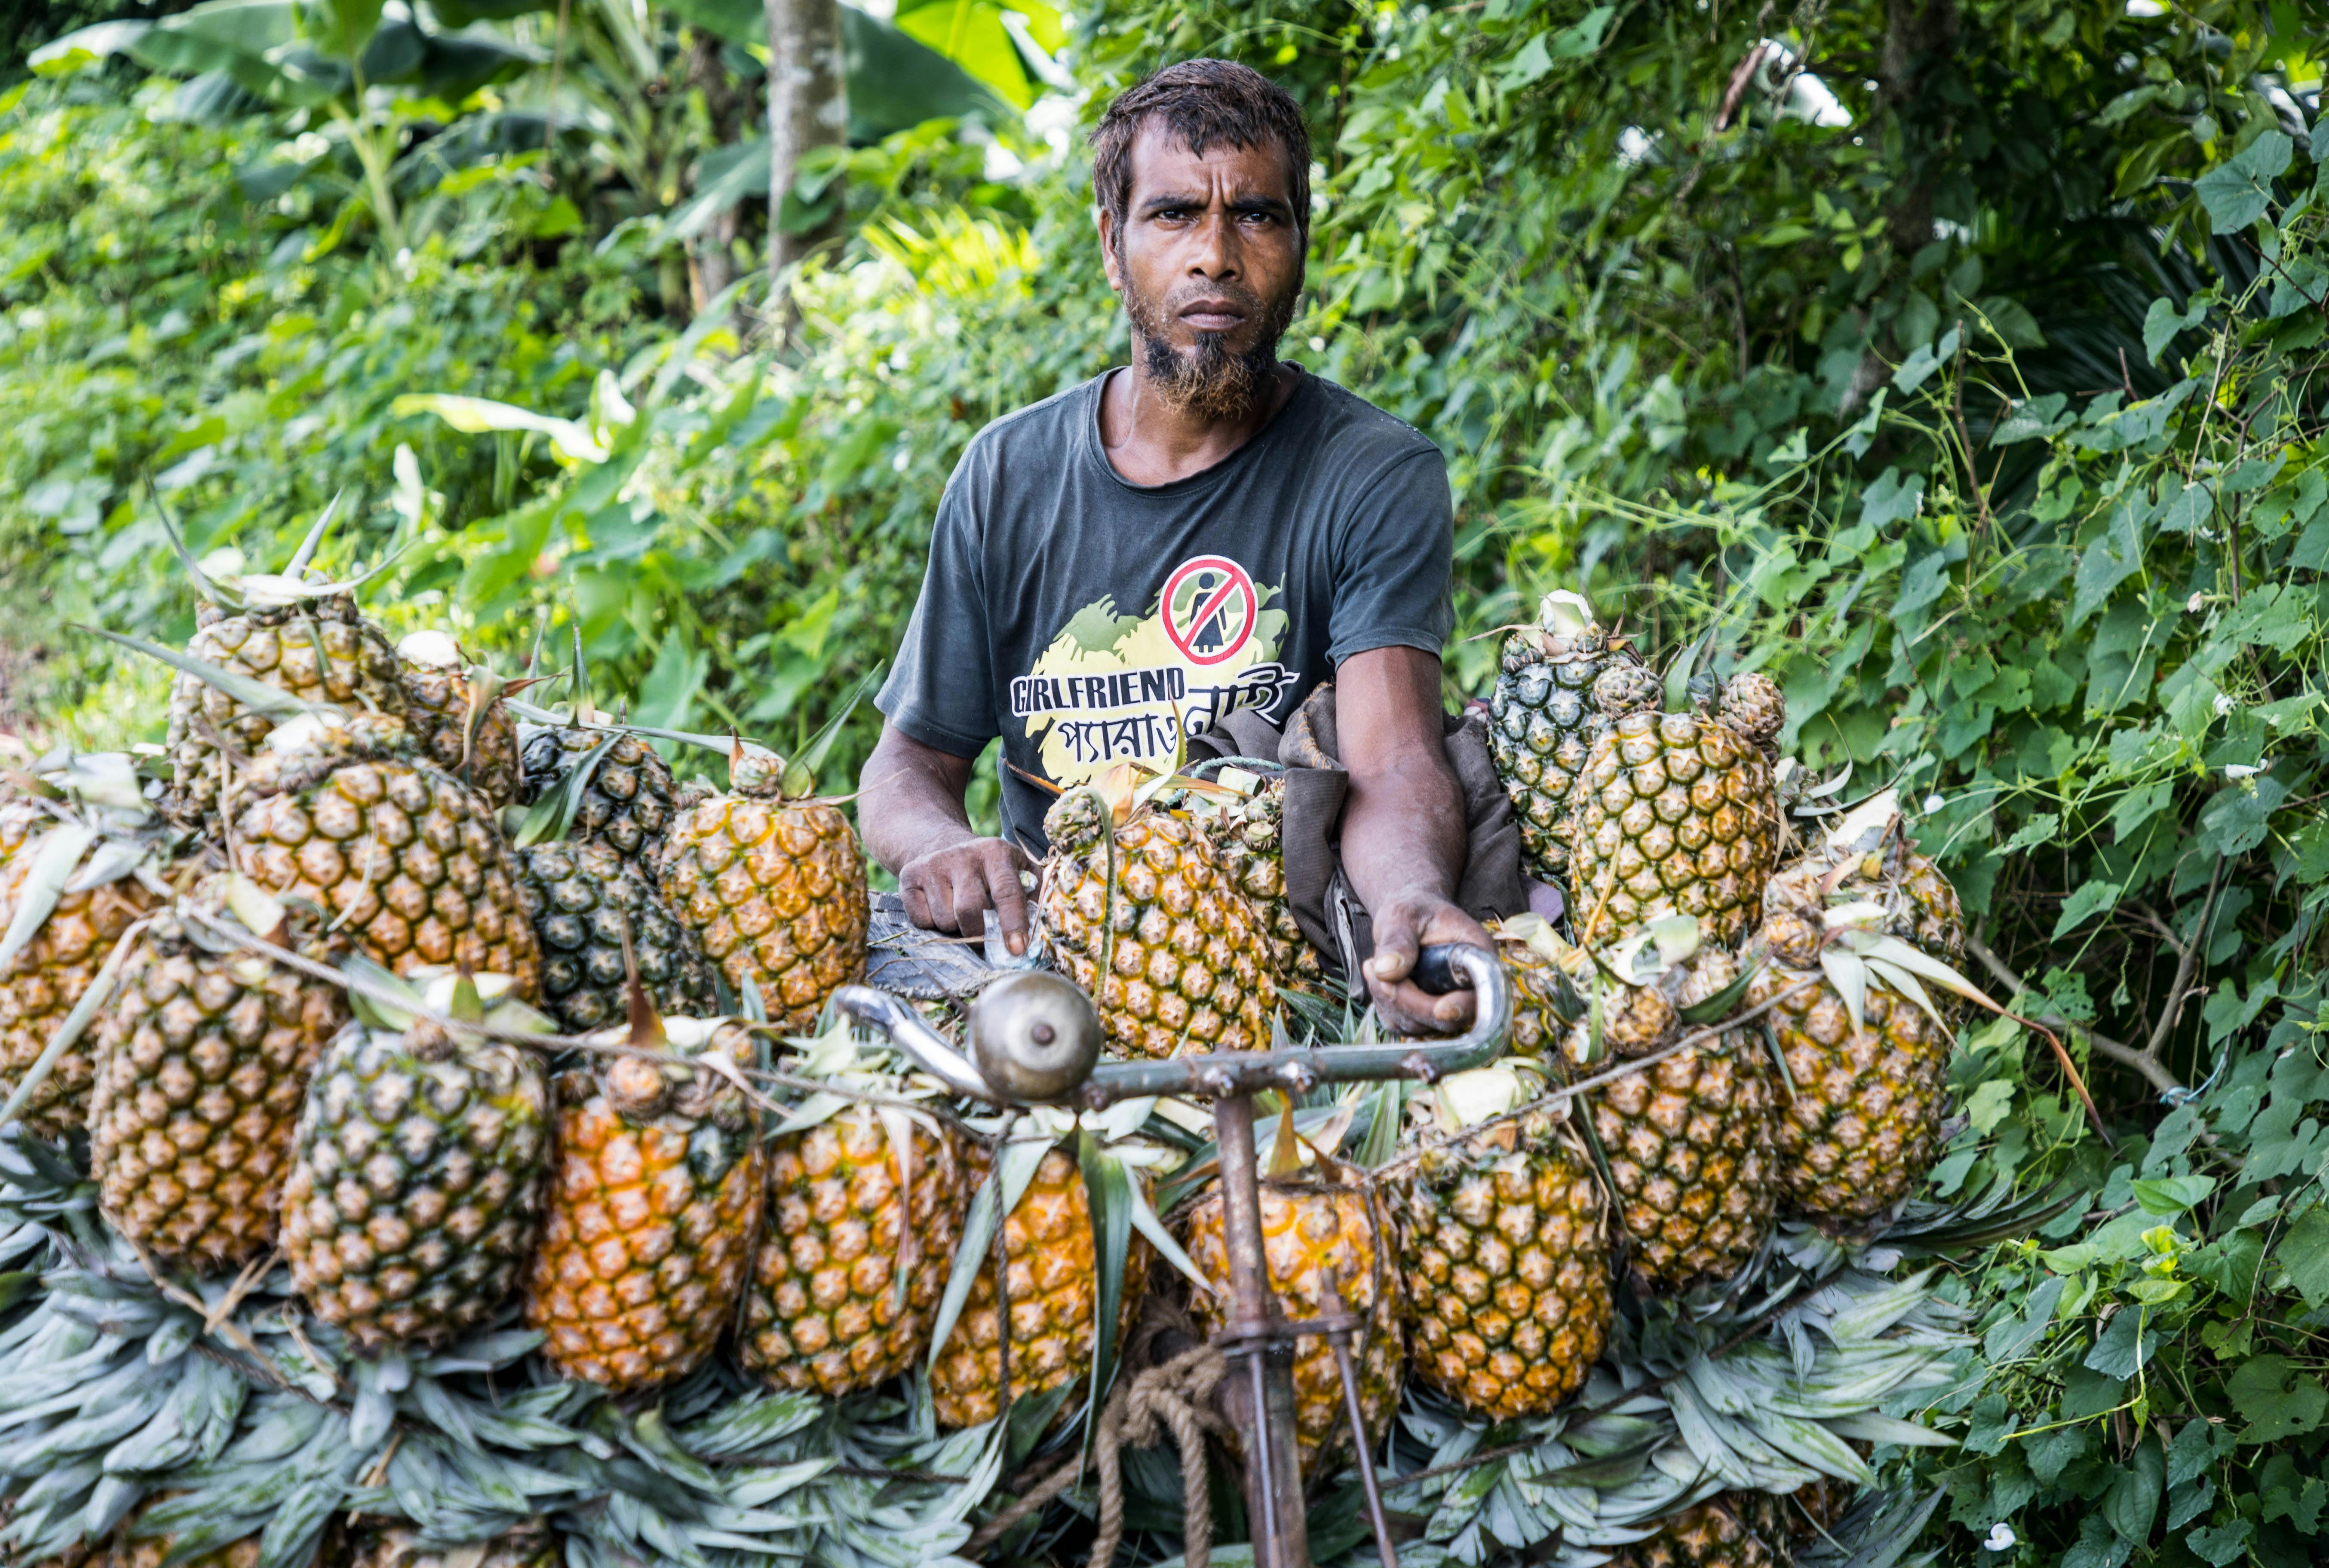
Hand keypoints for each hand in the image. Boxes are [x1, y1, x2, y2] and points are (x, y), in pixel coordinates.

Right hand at [898, 836, 1034, 952]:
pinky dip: (931, 925)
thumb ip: (1033, 894)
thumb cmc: (988, 869)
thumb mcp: (1016, 869)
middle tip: (983, 938)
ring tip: (959, 913)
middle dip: (978, 934)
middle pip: (970, 911)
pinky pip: (921, 920)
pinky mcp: (909, 875)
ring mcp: (933, 864)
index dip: (1013, 923)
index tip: (1017, 949)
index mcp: (996, 853)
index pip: (1007, 892)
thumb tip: (1040, 929)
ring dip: (955, 929)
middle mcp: (963, 855)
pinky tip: (939, 907)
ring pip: (945, 919)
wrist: (941, 845)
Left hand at [1362, 890, 1492, 1034]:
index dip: (1463, 1006)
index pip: (1481, 993)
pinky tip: (1376, 977)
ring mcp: (1446, 1005)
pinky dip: (1384, 1007)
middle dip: (1408, 1001)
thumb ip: (1398, 940)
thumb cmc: (1411, 911)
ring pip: (1420, 1026)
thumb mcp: (1402, 915)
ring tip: (1373, 965)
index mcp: (1478, 956)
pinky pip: (1401, 1025)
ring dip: (1389, 1002)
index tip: (1440, 1009)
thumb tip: (1386, 970)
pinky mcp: (1423, 1015)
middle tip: (1377, 970)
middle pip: (1447, 1019)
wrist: (1407, 919)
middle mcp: (1468, 987)